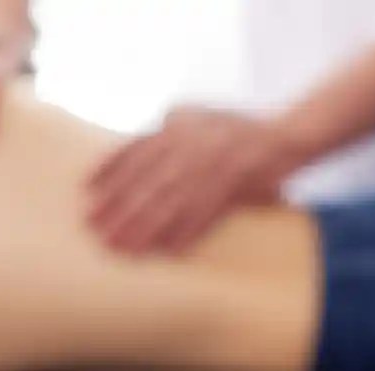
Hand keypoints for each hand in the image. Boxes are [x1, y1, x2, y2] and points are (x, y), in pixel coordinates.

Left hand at [86, 107, 306, 253]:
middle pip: (147, 180)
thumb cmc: (242, 128)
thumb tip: (143, 141)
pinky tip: (167, 253)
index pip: (136, 149)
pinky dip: (186, 234)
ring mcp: (213, 165)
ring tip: (123, 249)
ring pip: (171, 201)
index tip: (86, 191)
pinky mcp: (234, 186)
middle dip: (119, 207)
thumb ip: (170, 125)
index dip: (109, 169)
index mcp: (179, 126)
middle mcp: (192, 144)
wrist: (288, 136)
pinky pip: (205, 215)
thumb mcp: (200, 114)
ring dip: (144, 228)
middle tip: (96, 230)